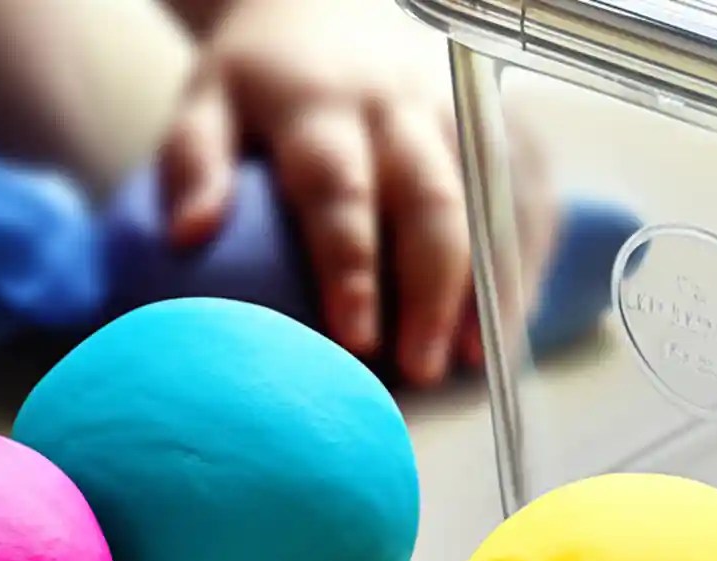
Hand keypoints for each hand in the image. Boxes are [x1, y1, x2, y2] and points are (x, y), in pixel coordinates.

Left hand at [160, 0, 553, 386]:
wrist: (329, 4)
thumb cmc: (263, 77)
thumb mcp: (208, 99)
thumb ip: (194, 159)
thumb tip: (186, 235)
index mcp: (321, 105)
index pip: (341, 189)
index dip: (352, 267)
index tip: (356, 342)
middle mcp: (399, 105)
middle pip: (433, 199)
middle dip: (435, 290)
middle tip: (425, 368)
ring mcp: (458, 110)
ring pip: (494, 197)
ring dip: (494, 280)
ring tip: (481, 358)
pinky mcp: (500, 118)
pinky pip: (530, 188)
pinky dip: (527, 254)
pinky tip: (511, 316)